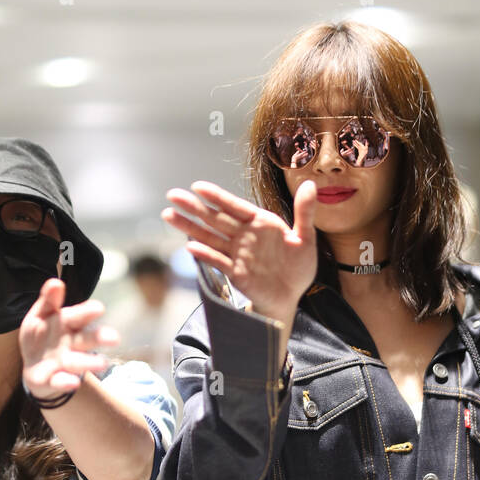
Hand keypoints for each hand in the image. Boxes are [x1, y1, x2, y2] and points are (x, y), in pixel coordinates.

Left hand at [20, 279, 119, 400]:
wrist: (35, 366)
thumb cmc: (42, 334)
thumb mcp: (41, 314)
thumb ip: (49, 301)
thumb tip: (56, 283)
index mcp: (67, 324)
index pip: (79, 316)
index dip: (87, 313)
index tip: (99, 309)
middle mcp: (70, 344)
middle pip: (86, 339)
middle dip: (99, 338)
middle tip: (114, 338)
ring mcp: (63, 362)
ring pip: (78, 362)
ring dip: (89, 363)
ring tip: (102, 364)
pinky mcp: (54, 379)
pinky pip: (60, 381)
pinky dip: (66, 382)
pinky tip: (72, 383)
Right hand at [161, 179, 317, 323]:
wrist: (292, 296)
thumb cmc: (298, 267)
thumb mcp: (306, 238)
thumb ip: (304, 212)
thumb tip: (311, 183)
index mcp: (260, 223)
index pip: (235, 206)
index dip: (216, 197)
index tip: (197, 186)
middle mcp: (244, 236)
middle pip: (215, 218)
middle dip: (194, 207)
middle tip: (172, 195)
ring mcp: (237, 254)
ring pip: (210, 237)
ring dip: (190, 227)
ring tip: (168, 215)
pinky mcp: (236, 272)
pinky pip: (219, 261)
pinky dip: (206, 254)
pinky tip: (191, 246)